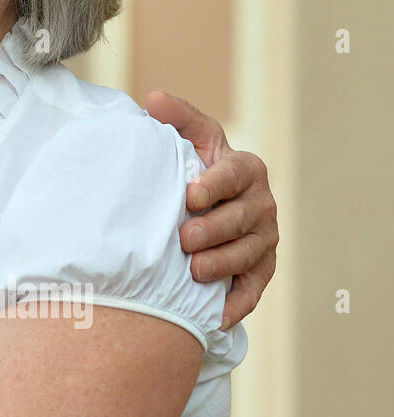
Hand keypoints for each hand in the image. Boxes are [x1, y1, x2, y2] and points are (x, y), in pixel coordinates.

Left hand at [145, 90, 277, 328]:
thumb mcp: (186, 139)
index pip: (236, 173)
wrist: (196, 206)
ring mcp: (263, 239)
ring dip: (222, 264)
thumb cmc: (188, 167)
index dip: (215, 183)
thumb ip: (175, 119)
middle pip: (243, 218)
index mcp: (244, 168)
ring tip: (194, 271)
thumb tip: (154, 99)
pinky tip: (218, 317)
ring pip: (249, 254)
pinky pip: (253, 290)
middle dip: (214, 229)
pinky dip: (237, 304)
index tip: (189, 194)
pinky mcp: (259, 271)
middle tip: (184, 239)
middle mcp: (261, 204)